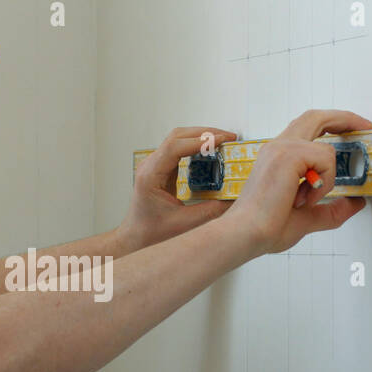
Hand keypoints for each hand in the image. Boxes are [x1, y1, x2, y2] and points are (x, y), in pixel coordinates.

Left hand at [117, 126, 238, 250]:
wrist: (136, 238)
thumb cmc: (153, 234)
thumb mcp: (185, 224)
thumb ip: (212, 211)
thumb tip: (235, 197)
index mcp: (150, 176)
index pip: (175, 147)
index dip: (200, 140)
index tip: (222, 140)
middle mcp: (149, 166)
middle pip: (177, 136)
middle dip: (204, 133)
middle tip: (229, 138)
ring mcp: (153, 165)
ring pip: (178, 139)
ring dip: (201, 137)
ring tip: (223, 141)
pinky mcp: (161, 168)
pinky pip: (179, 149)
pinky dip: (196, 146)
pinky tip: (210, 151)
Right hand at [226, 109, 371, 256]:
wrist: (247, 234)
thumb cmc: (265, 227)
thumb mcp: (309, 218)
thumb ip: (333, 209)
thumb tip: (357, 204)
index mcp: (278, 157)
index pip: (308, 127)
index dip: (333, 125)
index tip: (354, 131)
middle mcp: (278, 147)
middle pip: (316, 117)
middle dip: (345, 118)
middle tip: (366, 127)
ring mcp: (282, 148)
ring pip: (326, 148)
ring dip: (328, 177)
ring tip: (308, 199)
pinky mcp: (289, 154)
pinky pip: (325, 159)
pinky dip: (324, 182)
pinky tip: (306, 198)